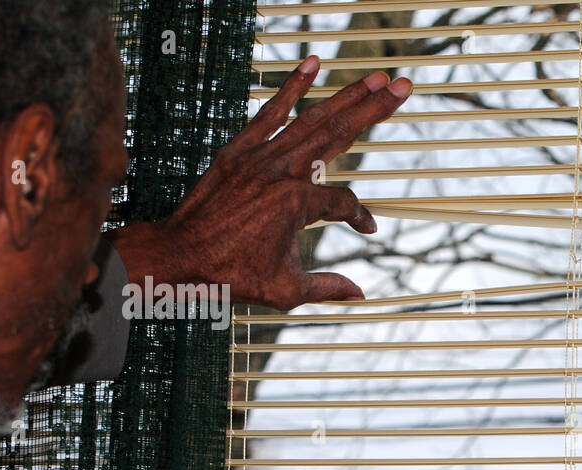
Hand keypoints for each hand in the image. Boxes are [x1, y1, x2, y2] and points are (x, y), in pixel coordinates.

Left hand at [109, 56, 410, 309]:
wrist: (178, 254)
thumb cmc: (230, 274)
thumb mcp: (285, 290)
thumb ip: (327, 287)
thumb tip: (360, 294)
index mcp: (296, 204)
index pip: (344, 202)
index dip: (360, 217)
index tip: (365, 229)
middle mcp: (282, 172)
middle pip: (340, 135)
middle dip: (375, 110)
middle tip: (403, 87)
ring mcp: (260, 157)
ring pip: (312, 119)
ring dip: (347, 95)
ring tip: (375, 76)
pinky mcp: (241, 150)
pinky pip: (270, 111)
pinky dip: (292, 87)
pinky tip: (313, 64)